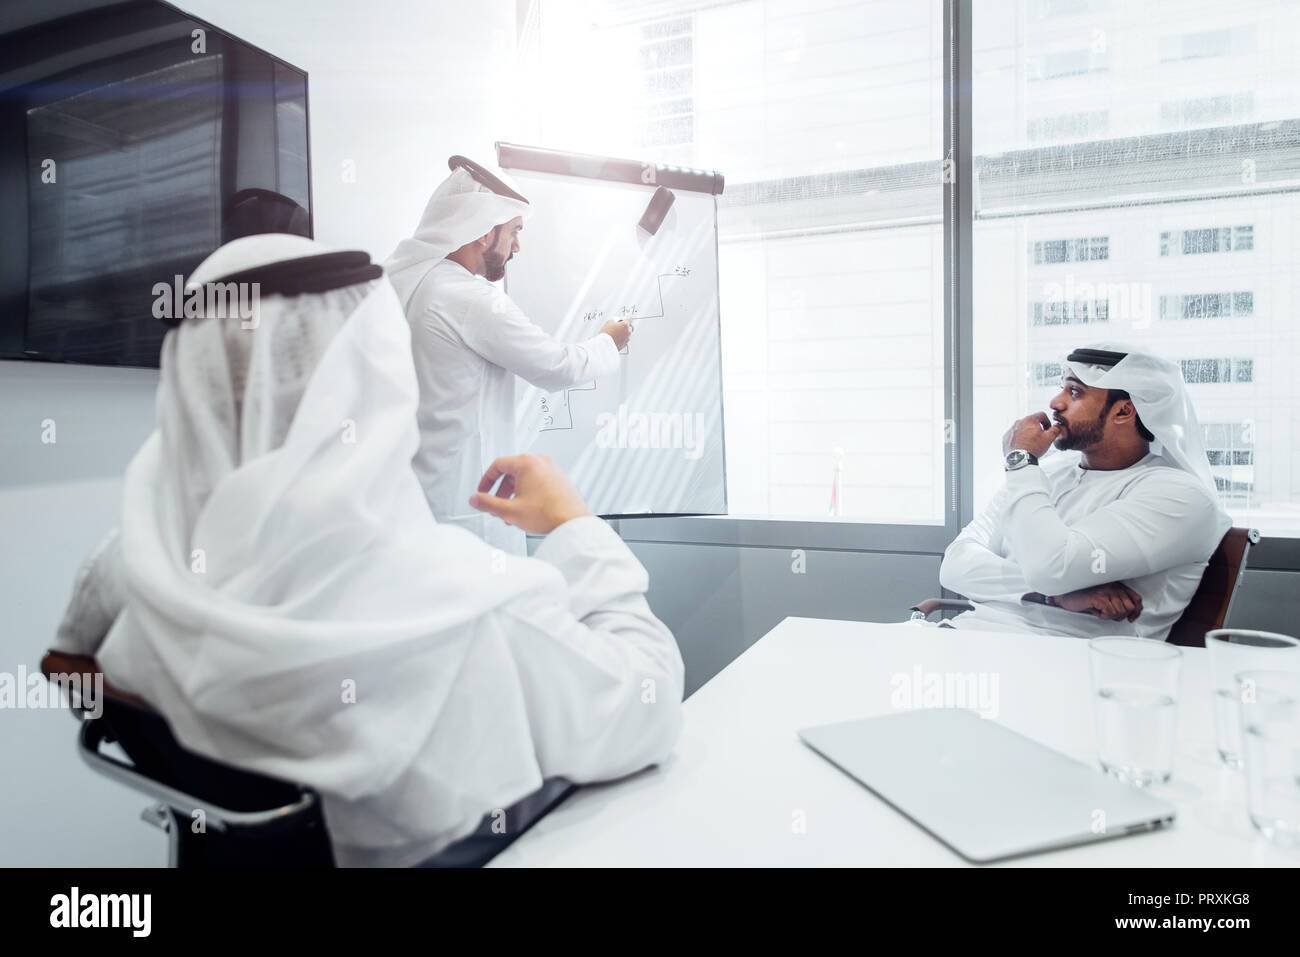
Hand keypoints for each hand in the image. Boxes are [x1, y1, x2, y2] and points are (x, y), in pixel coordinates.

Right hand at [469, 453, 591, 535]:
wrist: (573, 522)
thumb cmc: (549, 514)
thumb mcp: (510, 511)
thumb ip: (488, 503)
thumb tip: (475, 499)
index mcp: (527, 463)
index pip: (498, 465)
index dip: (486, 480)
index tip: (482, 491)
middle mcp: (540, 461)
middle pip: (511, 472)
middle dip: (501, 491)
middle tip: (496, 505)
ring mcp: (551, 469)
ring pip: (524, 478)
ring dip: (513, 494)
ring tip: (511, 512)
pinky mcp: (559, 478)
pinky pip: (537, 481)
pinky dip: (527, 493)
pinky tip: (526, 509)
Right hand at [600, 319, 631, 349]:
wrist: (604, 344)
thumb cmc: (607, 334)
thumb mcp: (609, 321)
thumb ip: (615, 319)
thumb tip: (616, 320)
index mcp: (625, 325)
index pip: (629, 319)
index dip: (625, 319)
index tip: (623, 319)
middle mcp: (628, 332)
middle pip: (629, 327)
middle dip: (624, 327)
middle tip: (617, 327)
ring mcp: (627, 338)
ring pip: (627, 334)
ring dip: (623, 333)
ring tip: (615, 333)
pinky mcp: (624, 344)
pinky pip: (625, 340)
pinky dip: (622, 339)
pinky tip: (616, 338)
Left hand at [1001, 412, 1060, 458]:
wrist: (1019, 459)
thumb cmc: (1033, 448)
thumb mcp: (1049, 438)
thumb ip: (1055, 429)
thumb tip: (1058, 426)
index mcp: (1029, 420)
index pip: (1042, 415)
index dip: (1047, 422)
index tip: (1047, 429)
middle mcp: (1018, 422)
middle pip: (1031, 421)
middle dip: (1037, 427)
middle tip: (1040, 437)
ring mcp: (1011, 429)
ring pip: (1022, 428)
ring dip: (1027, 432)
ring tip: (1031, 442)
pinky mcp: (1006, 437)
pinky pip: (1014, 435)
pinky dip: (1019, 438)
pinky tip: (1023, 445)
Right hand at [1051, 582, 1142, 621]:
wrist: (1067, 596)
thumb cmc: (1084, 598)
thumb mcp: (1105, 598)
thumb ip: (1118, 602)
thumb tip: (1130, 614)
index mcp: (1117, 586)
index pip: (1137, 599)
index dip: (1136, 611)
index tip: (1130, 618)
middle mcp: (1114, 587)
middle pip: (1130, 608)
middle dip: (1120, 615)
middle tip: (1108, 614)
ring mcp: (1107, 591)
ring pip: (1120, 612)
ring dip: (1110, 616)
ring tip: (1100, 611)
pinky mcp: (1099, 597)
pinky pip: (1110, 613)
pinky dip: (1103, 616)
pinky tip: (1096, 611)